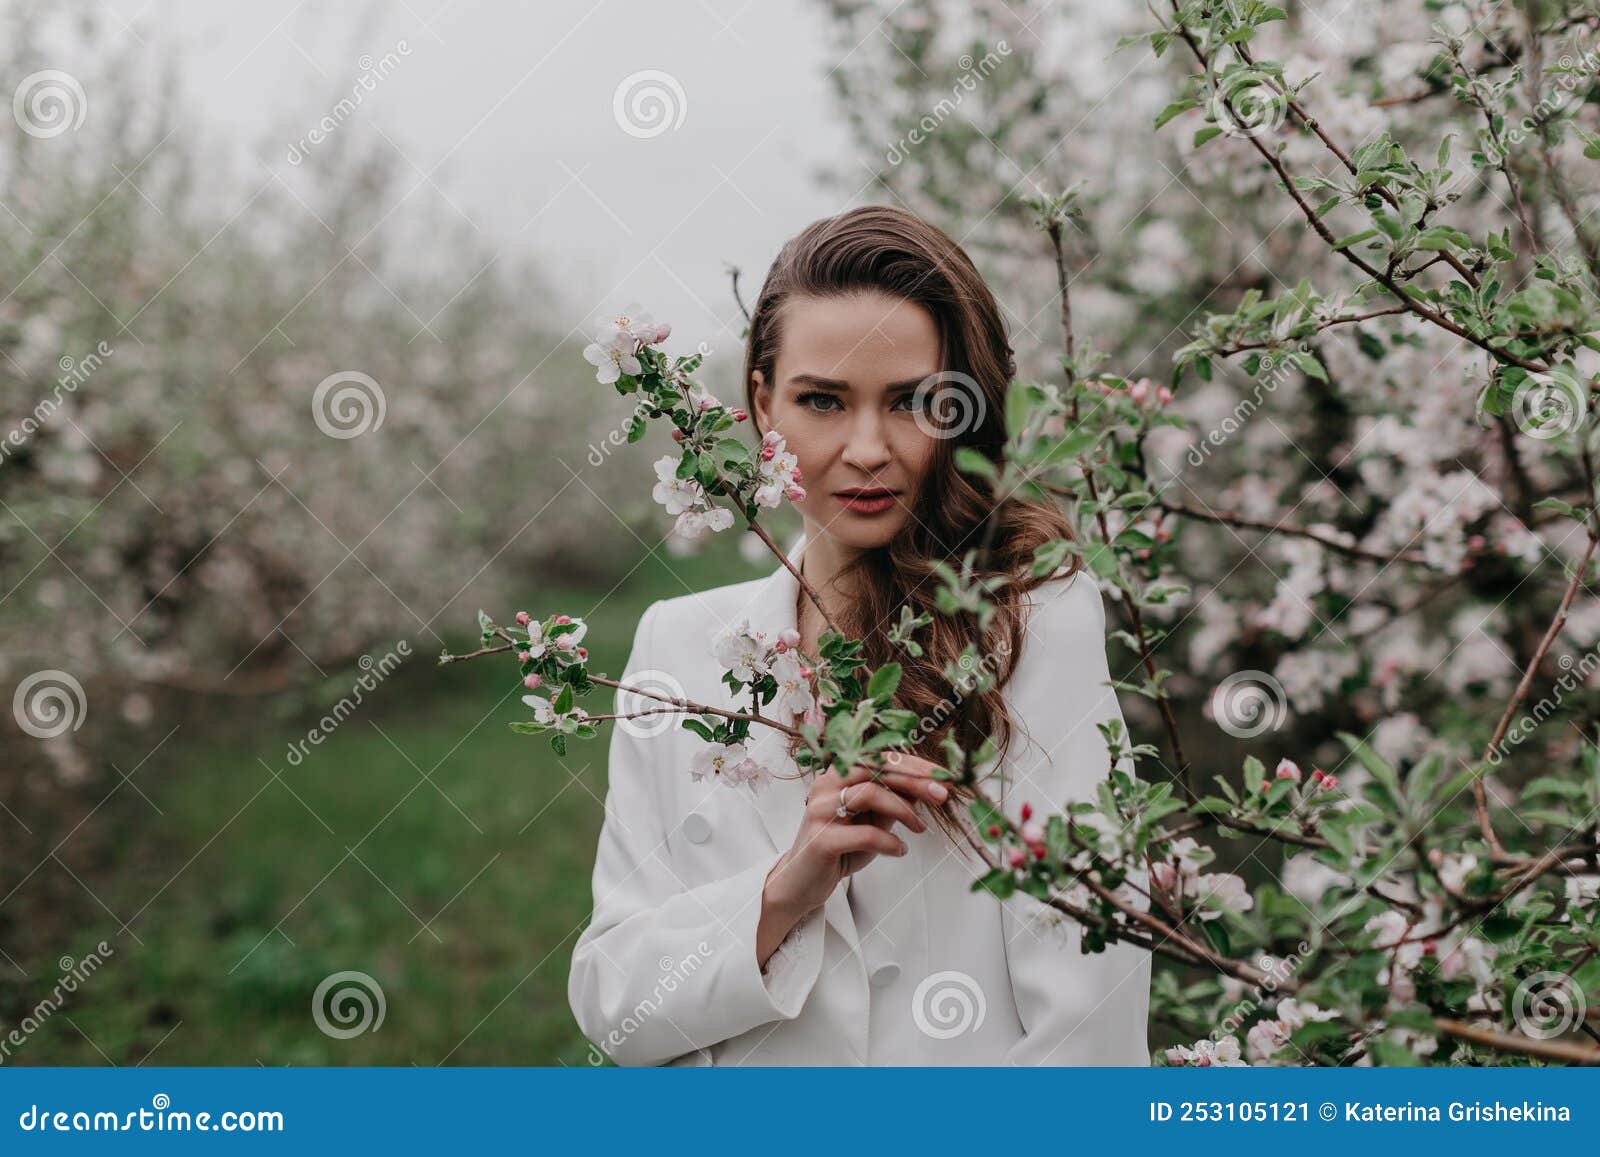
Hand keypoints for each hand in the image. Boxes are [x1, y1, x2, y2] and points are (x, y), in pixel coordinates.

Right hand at [763, 751, 949, 918]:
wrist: (802, 882)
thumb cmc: (841, 847)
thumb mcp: (873, 820)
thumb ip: (894, 802)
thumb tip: (928, 787)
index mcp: (838, 775)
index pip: (879, 758)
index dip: (913, 764)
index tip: (942, 775)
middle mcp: (826, 786)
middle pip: (875, 768)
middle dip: (914, 779)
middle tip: (942, 794)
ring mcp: (821, 811)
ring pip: (870, 794)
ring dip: (903, 810)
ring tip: (919, 828)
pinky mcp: (822, 840)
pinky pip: (866, 834)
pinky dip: (890, 842)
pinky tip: (899, 850)